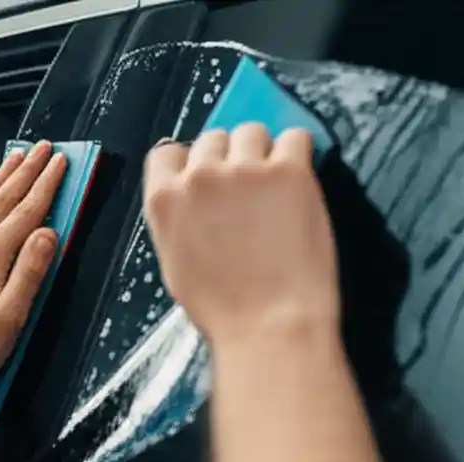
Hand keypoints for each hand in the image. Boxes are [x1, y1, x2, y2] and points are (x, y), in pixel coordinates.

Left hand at [0, 141, 67, 398]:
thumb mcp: (10, 319)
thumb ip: (30, 273)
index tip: (62, 162)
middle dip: (26, 171)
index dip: (46, 186)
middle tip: (44, 148)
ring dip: (1, 178)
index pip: (25, 213)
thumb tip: (48, 234)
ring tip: (16, 157)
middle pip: (2, 200)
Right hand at [143, 123, 339, 345]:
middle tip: (245, 191)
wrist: (269, 326)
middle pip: (213, 139)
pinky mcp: (289, 171)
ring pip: (252, 132)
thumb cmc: (224, 309)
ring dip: (262, 152)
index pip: (167, 153)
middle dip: (228, 159)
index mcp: (165, 200)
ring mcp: (245, 170)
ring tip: (274, 187)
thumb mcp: (176, 263)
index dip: (189, 162)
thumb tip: (194, 198)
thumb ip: (178, 219)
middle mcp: (200, 176)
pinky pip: (295, 138)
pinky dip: (298, 154)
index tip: (205, 175)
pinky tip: (298, 181)